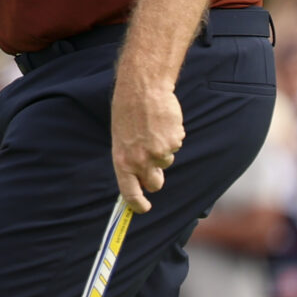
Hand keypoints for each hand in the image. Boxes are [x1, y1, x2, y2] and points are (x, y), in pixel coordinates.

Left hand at [111, 74, 184, 213]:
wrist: (143, 88)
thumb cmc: (127, 111)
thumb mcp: (120, 139)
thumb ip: (129, 160)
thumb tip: (139, 180)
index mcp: (122, 161)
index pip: (129, 193)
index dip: (137, 204)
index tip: (143, 208)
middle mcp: (141, 160)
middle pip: (154, 183)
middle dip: (156, 178)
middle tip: (153, 161)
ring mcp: (159, 152)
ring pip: (167, 161)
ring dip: (163, 149)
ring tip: (153, 129)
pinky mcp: (173, 141)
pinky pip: (176, 144)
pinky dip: (172, 135)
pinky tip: (163, 122)